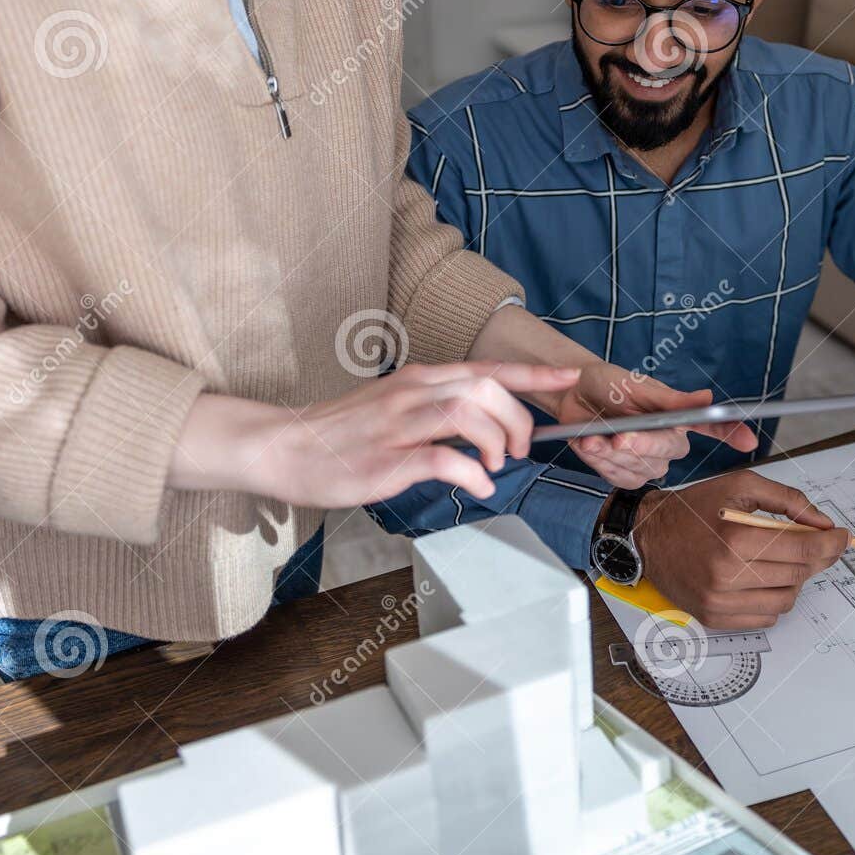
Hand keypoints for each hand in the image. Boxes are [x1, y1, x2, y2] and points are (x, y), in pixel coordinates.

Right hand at [171, 361, 580, 508]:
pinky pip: (441, 459)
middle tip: (520, 449)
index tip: (570, 377)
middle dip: (517, 417)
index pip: (487, 368)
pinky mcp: (385, 460)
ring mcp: (398, 425)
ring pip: (467, 414)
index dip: (533, 375)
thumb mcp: (392, 404)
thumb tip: (477, 424)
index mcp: (418, 379)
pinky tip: (476, 486)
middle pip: (485, 387)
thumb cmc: (340, 432)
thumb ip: (434, 408)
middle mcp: (412, 393)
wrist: (284, 446)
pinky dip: (470, 473)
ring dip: (495, 442)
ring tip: (495, 467)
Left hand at [556, 366, 757, 487]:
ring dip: (609, 453)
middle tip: (617, 434)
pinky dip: (599, 462)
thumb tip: (707, 398)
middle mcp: (668, 442)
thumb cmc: (607, 384)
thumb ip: (671, 399)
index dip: (730, 432)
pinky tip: (589, 444)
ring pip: (639, 469)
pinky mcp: (627, 476)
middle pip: (666, 452)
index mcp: (677, 416)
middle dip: (639, 444)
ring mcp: (649, 462)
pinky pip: (617, 478)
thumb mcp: (635, 385)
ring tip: (592, 435)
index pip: (712, 424)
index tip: (748, 440)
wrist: (572, 396)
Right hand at [627, 470, 849, 628]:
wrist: (649, 535)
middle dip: (815, 558)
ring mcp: (721, 600)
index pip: (802, 548)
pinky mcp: (715, 617)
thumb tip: (822, 522)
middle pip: (798, 574)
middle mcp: (727, 573)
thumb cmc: (694, 508)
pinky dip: (773, 599)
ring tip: (779, 561)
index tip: (842, 537)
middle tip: (816, 544)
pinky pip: (766, 617)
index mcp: (735, 536)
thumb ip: (786, 499)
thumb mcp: (740, 485)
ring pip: (786, 599)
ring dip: (793, 580)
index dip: (831, 544)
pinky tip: (760, 579)